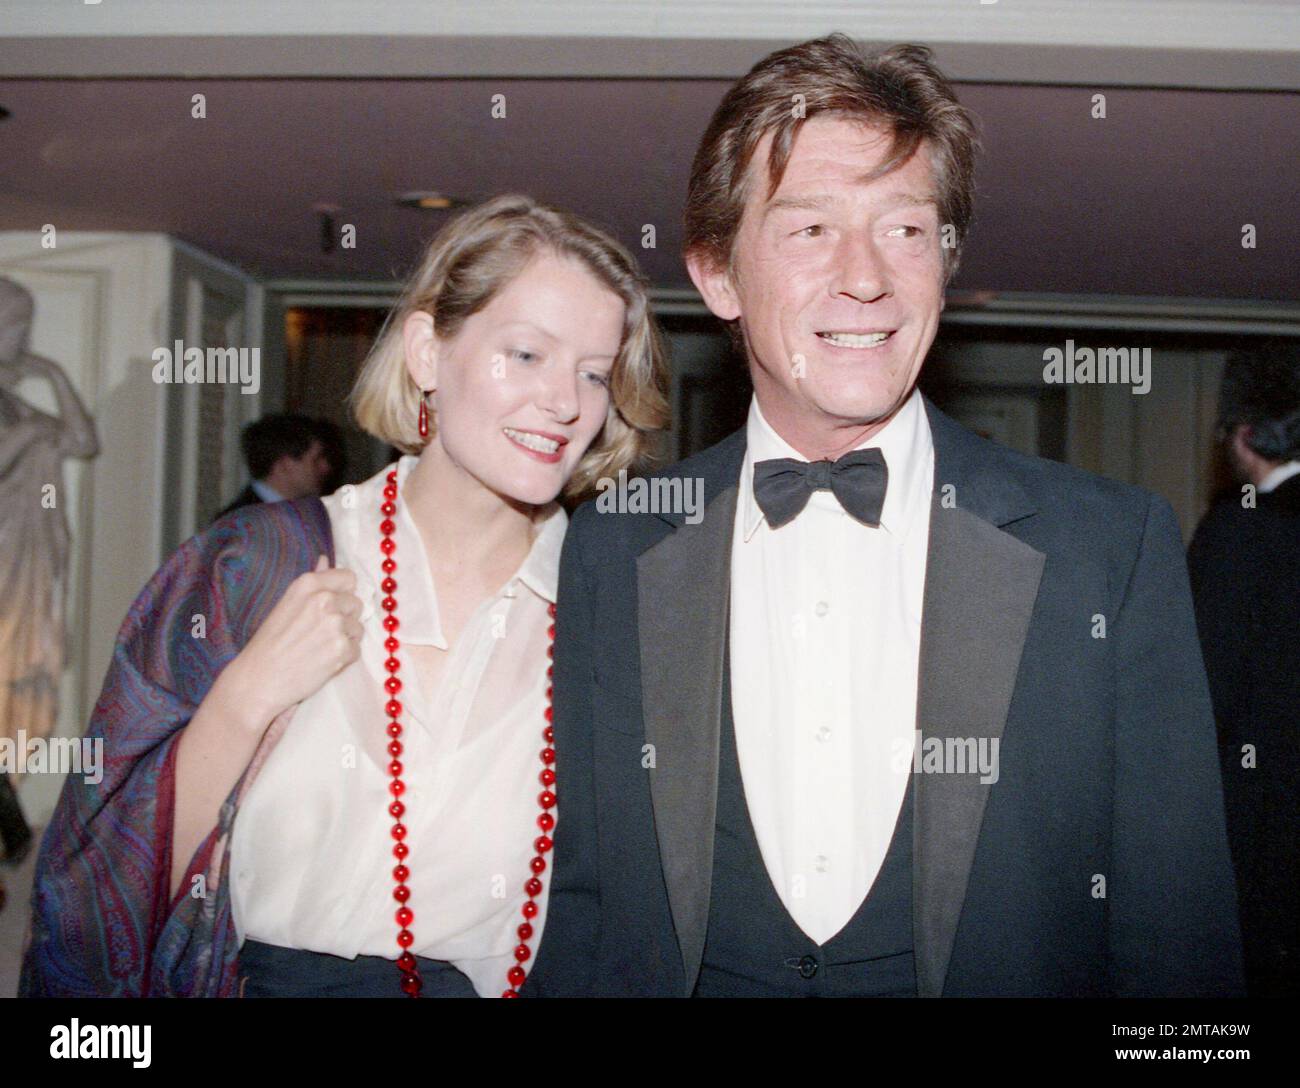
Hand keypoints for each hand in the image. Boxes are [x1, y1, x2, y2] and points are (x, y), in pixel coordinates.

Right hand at [220, 554, 364, 729]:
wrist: (259, 680)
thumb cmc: (270, 643)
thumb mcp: (287, 604)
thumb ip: (313, 582)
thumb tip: (326, 559)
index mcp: (308, 584)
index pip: (349, 578)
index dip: (343, 593)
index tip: (331, 607)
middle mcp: (324, 599)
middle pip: (356, 603)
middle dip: (345, 617)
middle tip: (320, 633)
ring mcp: (335, 624)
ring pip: (358, 627)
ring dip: (345, 638)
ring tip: (320, 648)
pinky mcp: (343, 649)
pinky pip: (357, 649)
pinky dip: (344, 657)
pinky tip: (323, 661)